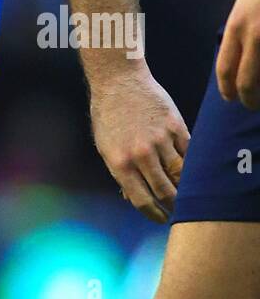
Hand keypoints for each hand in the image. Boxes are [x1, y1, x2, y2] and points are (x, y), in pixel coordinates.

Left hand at [88, 65, 189, 222]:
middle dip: (174, 206)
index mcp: (120, 163)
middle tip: (178, 210)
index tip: (161, 218)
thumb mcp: (105, 146)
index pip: (142, 201)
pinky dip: (193, 165)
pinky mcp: (175, 126)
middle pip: (166, 192)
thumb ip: (120, 172)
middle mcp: (141, 154)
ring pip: (182, 175)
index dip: (154, 214)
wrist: (118, 80)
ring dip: (186, 189)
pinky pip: (190, 154)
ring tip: (188, 194)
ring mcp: (160, 140)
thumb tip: (133, 199)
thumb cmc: (109, 115)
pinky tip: (192, 171)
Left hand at [217, 0, 259, 109]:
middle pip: (246, 83)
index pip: (225, 68)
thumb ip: (237, 38)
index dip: (226, 89)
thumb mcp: (241, 12)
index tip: (230, 98)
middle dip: (248, 100)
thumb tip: (233, 70)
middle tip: (251, 105)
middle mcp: (254, 36)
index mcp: (236, 27)